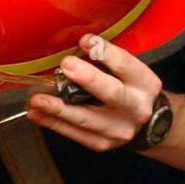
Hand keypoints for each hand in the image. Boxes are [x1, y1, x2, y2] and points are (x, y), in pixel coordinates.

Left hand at [26, 33, 162, 152]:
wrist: (148, 126)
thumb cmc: (130, 90)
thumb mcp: (127, 72)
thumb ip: (104, 59)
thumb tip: (70, 40)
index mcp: (144, 83)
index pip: (126, 65)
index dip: (106, 52)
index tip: (86, 40)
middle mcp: (135, 108)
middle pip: (111, 93)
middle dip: (87, 78)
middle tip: (66, 66)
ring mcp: (119, 129)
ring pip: (86, 119)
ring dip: (58, 108)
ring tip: (36, 99)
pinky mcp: (102, 143)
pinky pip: (74, 134)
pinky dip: (52, 123)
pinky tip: (36, 114)